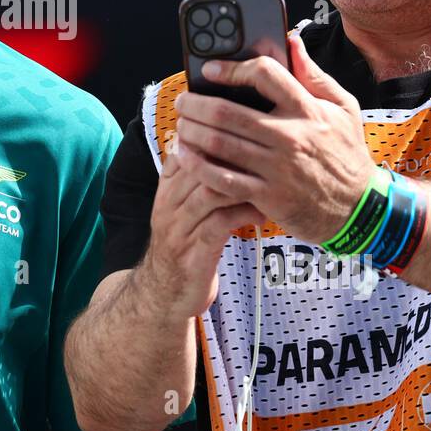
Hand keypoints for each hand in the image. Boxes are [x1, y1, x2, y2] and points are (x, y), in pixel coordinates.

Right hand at [139, 147, 264, 320]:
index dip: (215, 138)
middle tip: (267, 154)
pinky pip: (218, 224)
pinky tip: (261, 214)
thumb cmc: (184, 245)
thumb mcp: (183, 208)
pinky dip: (242, 214)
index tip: (249, 135)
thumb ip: (196, 181)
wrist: (163, 295)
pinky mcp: (193, 255)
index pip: (186, 149)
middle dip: (234, 157)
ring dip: (242, 185)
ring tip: (268, 183)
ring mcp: (178, 230)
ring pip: (209, 192)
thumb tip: (224, 145)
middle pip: (198, 166)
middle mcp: (167, 206)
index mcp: (165, 190)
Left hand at [173, 32, 376, 243]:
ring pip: (219, 143)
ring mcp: (277, 167)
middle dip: (195, 104)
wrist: (359, 209)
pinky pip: (221, 179)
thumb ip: (314, 75)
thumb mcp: (343, 108)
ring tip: (181, 124)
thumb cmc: (347, 155)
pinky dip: (197, 165)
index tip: (210, 70)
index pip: (264, 74)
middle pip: (227, 112)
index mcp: (308, 110)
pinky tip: (185, 156)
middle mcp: (290, 136)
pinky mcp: (267, 195)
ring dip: (190, 131)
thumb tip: (291, 41)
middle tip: (183, 100)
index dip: (231, 68)